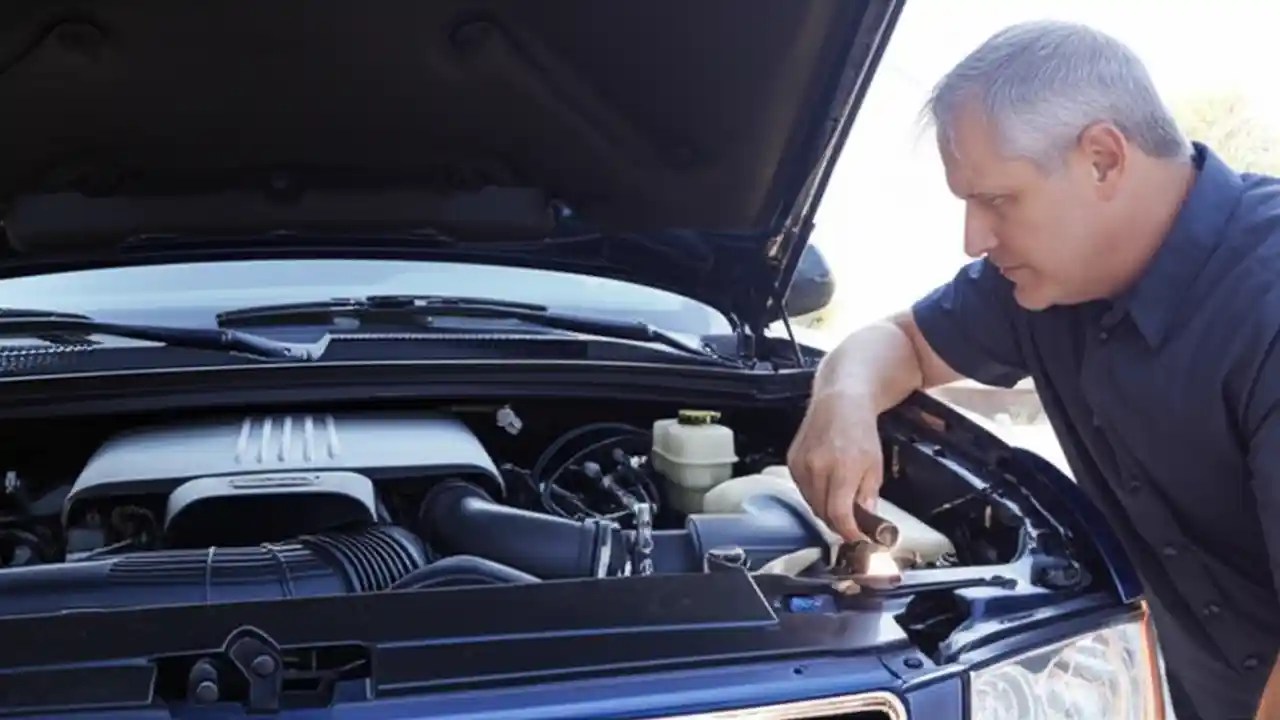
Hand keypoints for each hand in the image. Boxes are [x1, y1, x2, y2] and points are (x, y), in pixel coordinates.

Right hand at [786, 388, 883, 542]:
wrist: (839, 403)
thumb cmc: (860, 432)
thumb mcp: (874, 466)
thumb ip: (868, 497)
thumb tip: (866, 524)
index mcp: (842, 469)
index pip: (839, 515)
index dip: (849, 533)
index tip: (858, 541)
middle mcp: (817, 468)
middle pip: (823, 513)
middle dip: (839, 524)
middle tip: (852, 526)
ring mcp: (801, 465)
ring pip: (811, 504)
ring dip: (826, 510)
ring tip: (840, 504)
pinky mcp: (791, 462)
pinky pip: (802, 490)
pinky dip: (814, 495)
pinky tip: (826, 487)